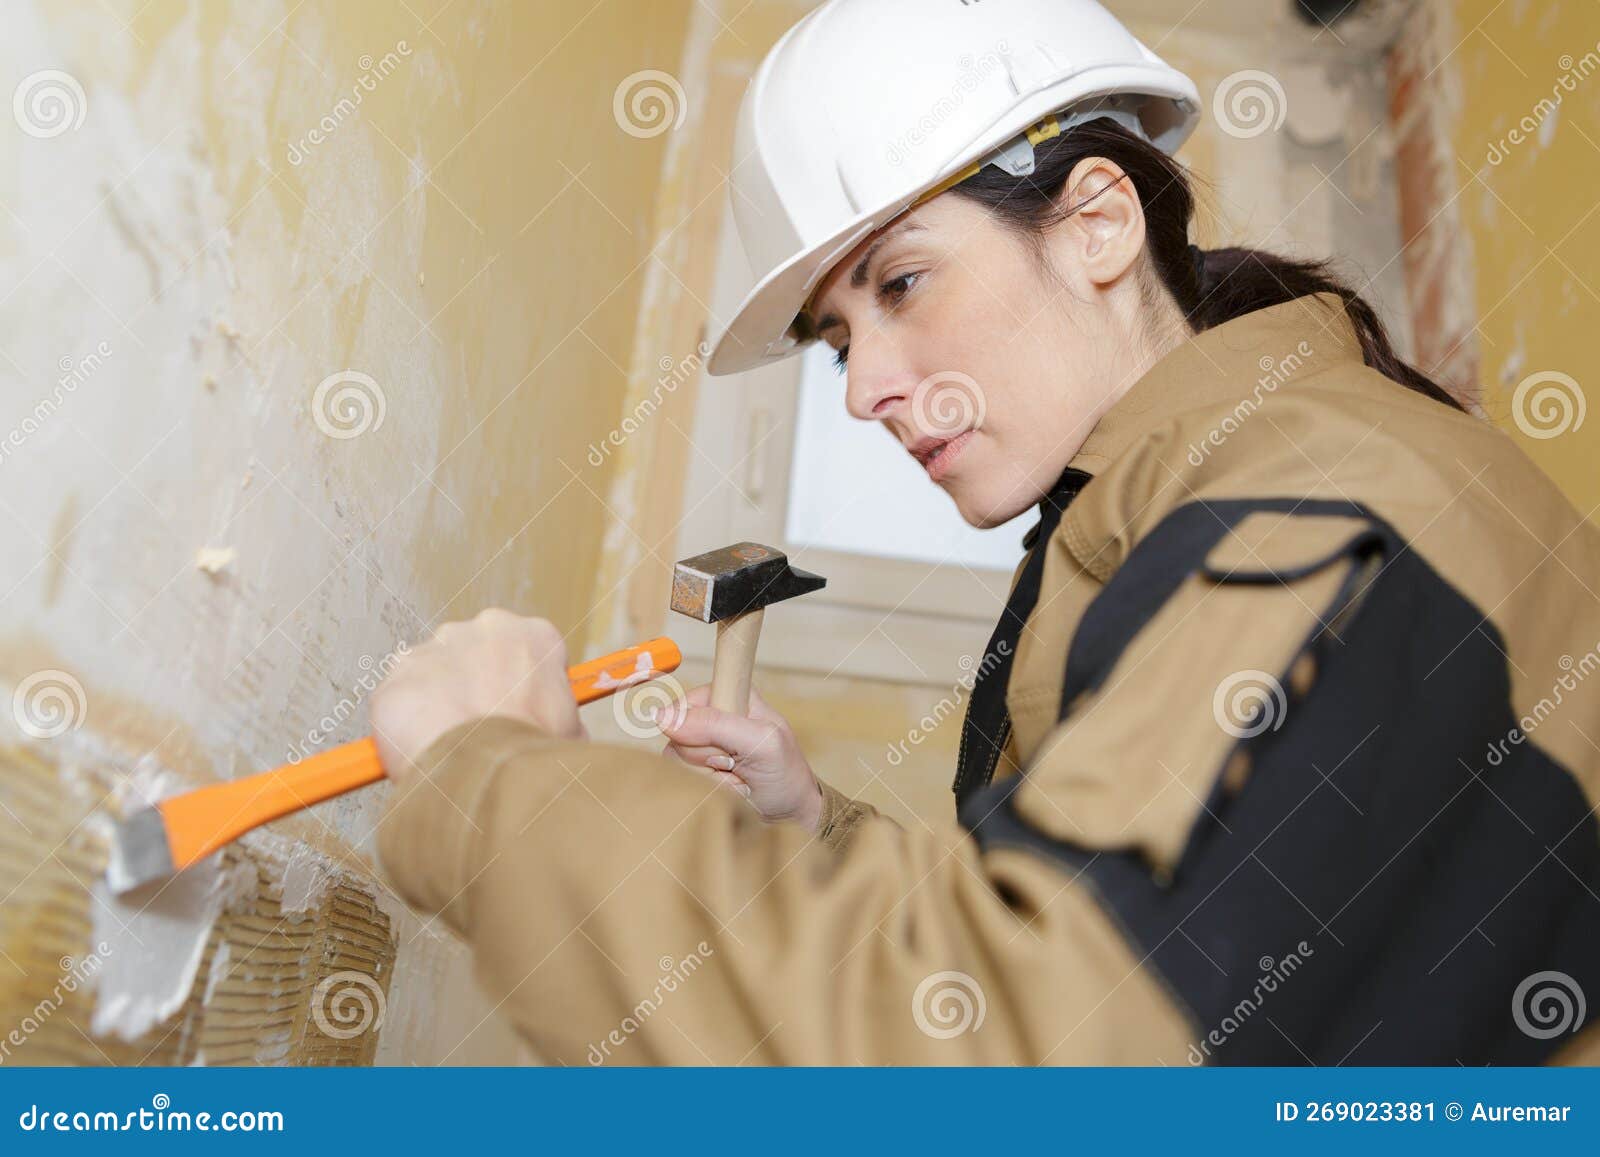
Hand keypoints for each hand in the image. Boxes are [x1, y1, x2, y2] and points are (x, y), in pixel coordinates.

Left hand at [370, 610, 584, 783]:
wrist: (482, 771)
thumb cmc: (530, 750)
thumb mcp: (571, 734)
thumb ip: (560, 718)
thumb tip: (557, 733)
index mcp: (535, 636)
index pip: (530, 651)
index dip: (526, 684)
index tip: (522, 706)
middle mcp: (483, 630)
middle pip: (477, 654)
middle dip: (478, 686)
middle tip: (484, 729)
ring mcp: (435, 648)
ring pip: (435, 673)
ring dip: (440, 702)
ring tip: (452, 746)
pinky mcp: (397, 675)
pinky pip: (402, 699)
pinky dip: (408, 723)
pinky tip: (425, 749)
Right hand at [657, 686, 821, 831]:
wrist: (790, 812)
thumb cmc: (785, 774)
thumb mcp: (760, 743)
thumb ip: (715, 725)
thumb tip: (661, 717)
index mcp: (731, 694)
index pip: (686, 704)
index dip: (695, 728)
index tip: (725, 746)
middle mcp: (713, 714)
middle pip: (677, 734)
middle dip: (708, 758)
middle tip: (737, 763)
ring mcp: (704, 742)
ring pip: (676, 758)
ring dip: (710, 776)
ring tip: (738, 776)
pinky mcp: (698, 767)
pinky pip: (682, 776)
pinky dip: (709, 787)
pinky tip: (731, 786)